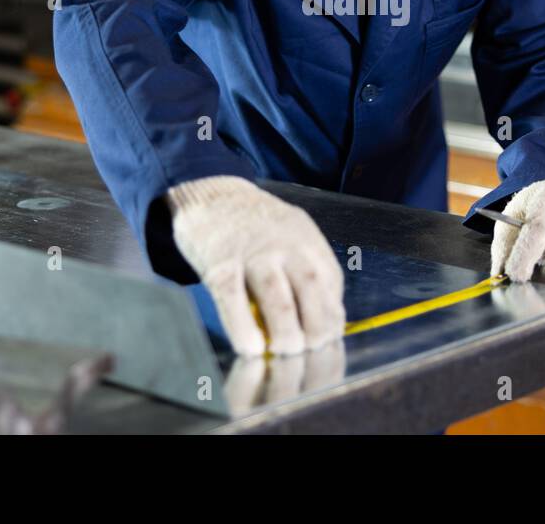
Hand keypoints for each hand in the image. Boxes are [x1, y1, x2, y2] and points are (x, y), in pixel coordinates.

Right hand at [166, 176, 345, 355]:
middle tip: (311, 349)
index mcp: (305, 236)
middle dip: (316, 327)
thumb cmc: (253, 223)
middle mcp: (283, 244)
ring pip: (277, 300)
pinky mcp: (219, 266)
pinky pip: (233, 302)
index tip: (331, 334)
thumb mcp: (290, 231)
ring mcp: (251, 255)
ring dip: (286, 333)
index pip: (331, 278)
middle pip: (310, 289)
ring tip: (286, 351)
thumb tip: (323, 314)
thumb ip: (306, 265)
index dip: (334, 312)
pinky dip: (244, 329)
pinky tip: (251, 347)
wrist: (210, 193)